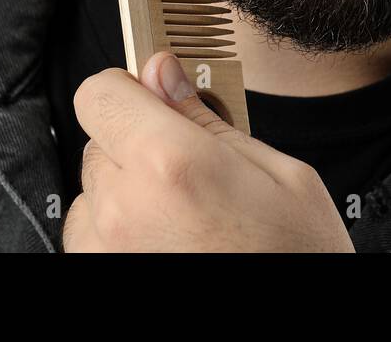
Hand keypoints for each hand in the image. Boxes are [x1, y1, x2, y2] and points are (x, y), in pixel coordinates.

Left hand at [61, 50, 354, 251]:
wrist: (296, 330)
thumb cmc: (298, 261)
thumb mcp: (283, 176)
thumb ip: (209, 118)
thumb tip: (164, 74)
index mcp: (170, 164)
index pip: (99, 93)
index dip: (128, 89)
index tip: (151, 98)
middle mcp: (124, 208)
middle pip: (100, 141)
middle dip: (139, 146)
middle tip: (193, 172)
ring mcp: (106, 251)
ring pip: (94, 191)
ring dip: (127, 193)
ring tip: (185, 218)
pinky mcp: (100, 275)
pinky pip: (91, 236)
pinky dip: (119, 234)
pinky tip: (169, 243)